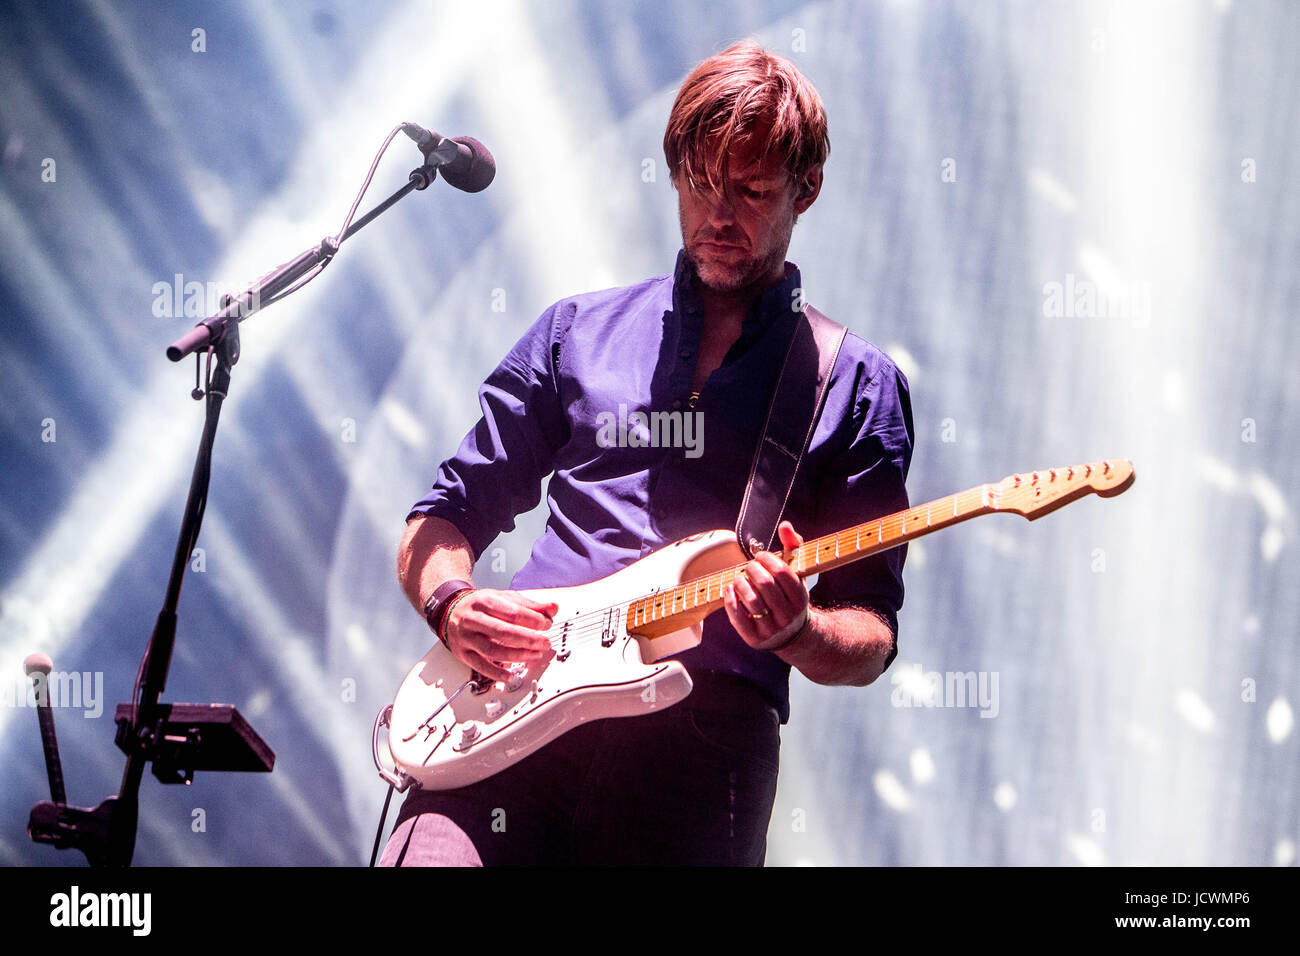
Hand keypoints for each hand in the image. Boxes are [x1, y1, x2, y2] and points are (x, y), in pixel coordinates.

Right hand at [442, 589, 556, 681]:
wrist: (450, 610)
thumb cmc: (480, 605)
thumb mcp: (504, 598)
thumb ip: (529, 604)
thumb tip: (552, 608)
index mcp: (484, 601)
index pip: (513, 612)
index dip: (533, 619)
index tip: (546, 624)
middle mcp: (473, 619)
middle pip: (504, 632)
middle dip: (528, 639)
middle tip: (544, 643)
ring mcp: (466, 637)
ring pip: (493, 650)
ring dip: (518, 656)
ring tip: (534, 655)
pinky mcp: (463, 654)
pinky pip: (481, 666)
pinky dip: (497, 673)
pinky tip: (510, 675)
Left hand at [724, 521, 809, 651]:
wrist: (792, 634)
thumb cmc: (790, 596)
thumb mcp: (797, 574)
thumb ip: (793, 546)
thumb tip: (785, 525)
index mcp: (801, 599)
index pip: (782, 573)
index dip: (768, 559)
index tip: (759, 556)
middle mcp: (788, 616)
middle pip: (766, 585)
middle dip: (752, 569)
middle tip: (749, 566)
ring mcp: (771, 629)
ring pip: (751, 600)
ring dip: (740, 583)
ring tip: (740, 577)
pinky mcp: (755, 638)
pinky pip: (738, 617)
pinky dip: (730, 600)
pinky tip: (730, 589)